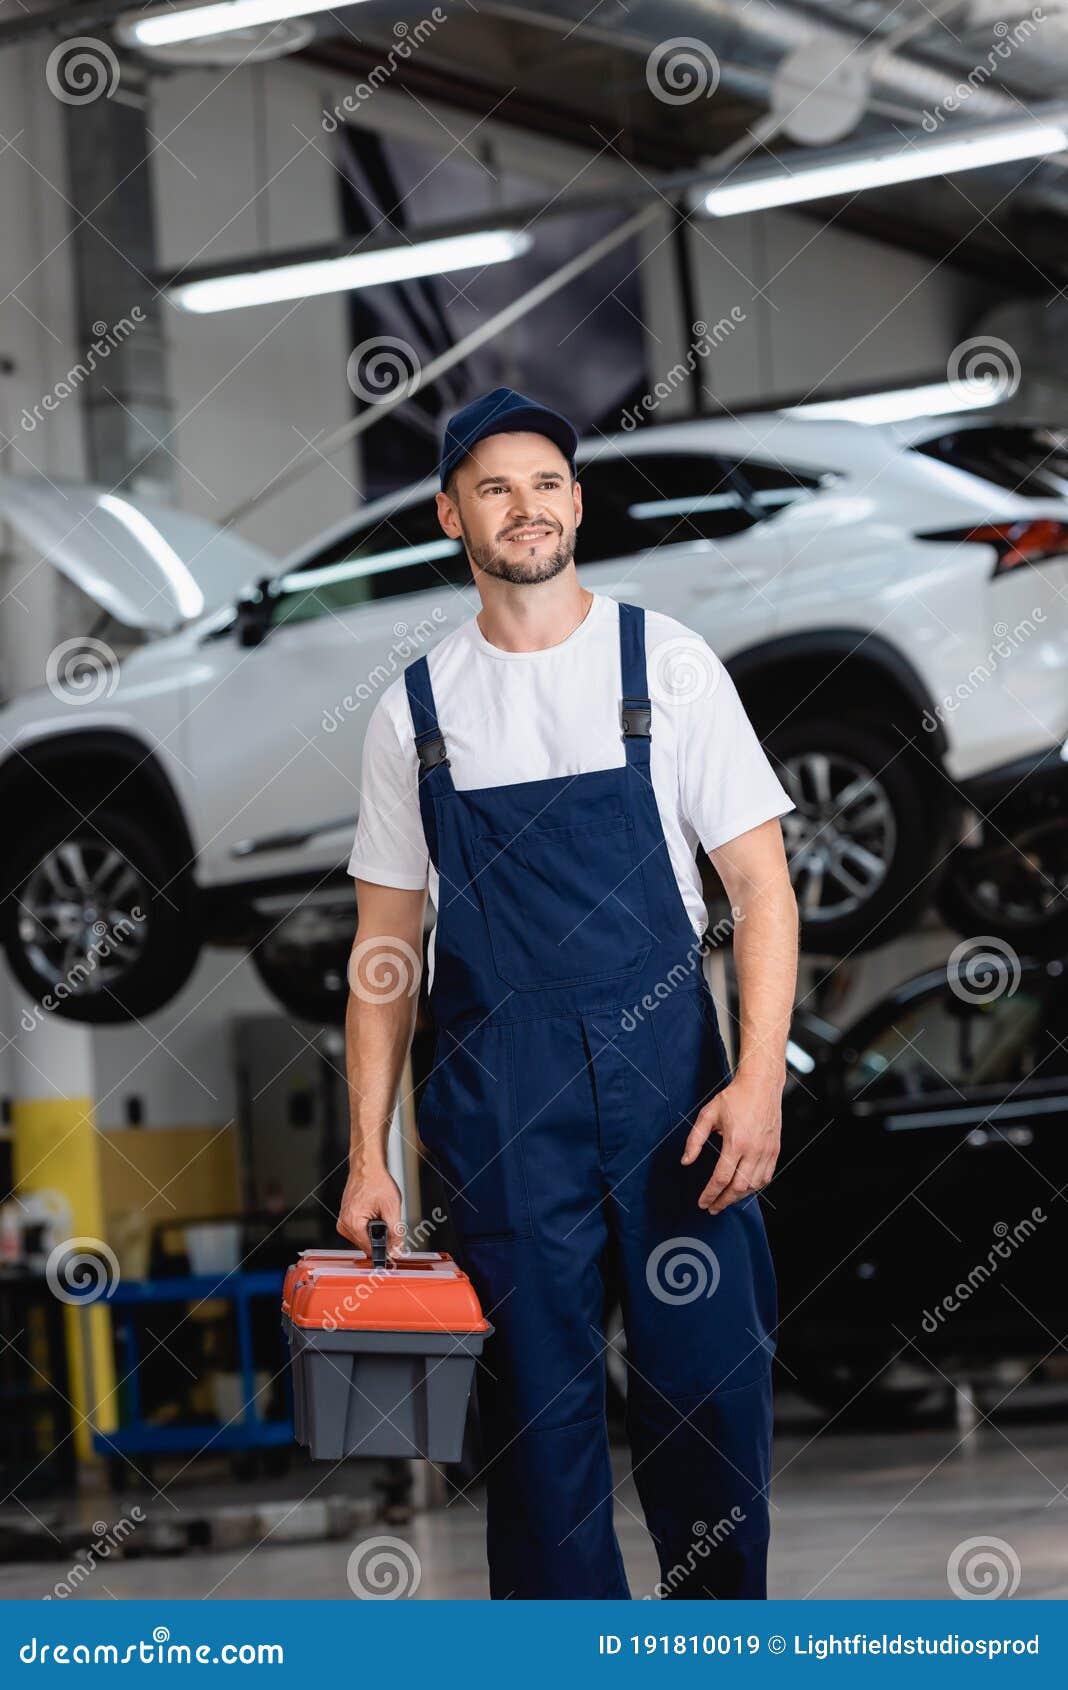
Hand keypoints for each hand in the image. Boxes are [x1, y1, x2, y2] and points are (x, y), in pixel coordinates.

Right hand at [337, 1167, 404, 1255]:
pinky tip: (374, 1213)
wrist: (367, 1167)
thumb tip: (396, 1251)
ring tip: (379, 1213)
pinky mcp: (346, 1218)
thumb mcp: (391, 1208)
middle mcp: (343, 1225)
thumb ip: (395, 1233)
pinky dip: (370, 1225)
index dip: (385, 1249)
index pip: (370, 1249)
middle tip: (386, 1218)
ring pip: (364, 1238)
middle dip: (380, 1237)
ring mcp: (343, 1222)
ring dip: (375, 1231)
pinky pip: (360, 1231)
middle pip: (367, 1245)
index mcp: (352, 1223)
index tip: (394, 1247)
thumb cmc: (376, 1181)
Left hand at [680, 1075, 781, 1213]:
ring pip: (754, 1186)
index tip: (702, 1203)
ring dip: (738, 1197)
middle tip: (712, 1208)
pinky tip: (743, 1190)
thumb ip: (695, 1139)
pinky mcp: (775, 1150)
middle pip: (738, 1187)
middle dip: (723, 1201)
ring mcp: (767, 1151)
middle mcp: (754, 1149)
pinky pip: (766, 1177)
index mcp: (736, 1141)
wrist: (761, 1085)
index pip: (721, 1178)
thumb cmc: (734, 1098)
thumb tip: (686, 1161)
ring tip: (725, 1201)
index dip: (710, 1194)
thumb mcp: (708, 1114)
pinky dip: (754, 1188)